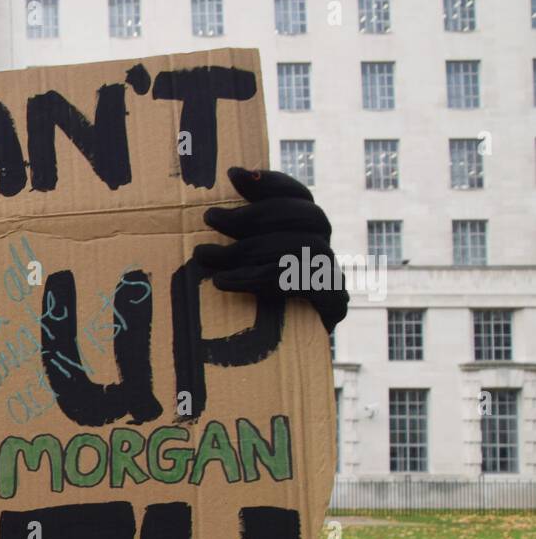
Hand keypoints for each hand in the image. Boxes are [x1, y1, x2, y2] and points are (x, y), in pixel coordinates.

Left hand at [193, 167, 348, 332]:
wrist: (274, 364)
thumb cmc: (247, 314)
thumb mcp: (234, 270)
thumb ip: (236, 236)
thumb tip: (226, 186)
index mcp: (305, 236)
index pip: (299, 197)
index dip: (271, 182)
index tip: (234, 174)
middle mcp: (322, 251)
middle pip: (305, 216)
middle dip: (253, 215)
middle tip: (209, 219)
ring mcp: (332, 276)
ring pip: (302, 246)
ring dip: (248, 250)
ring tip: (205, 258)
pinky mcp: (332, 304)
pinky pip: (301, 282)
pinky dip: (259, 279)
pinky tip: (224, 283)